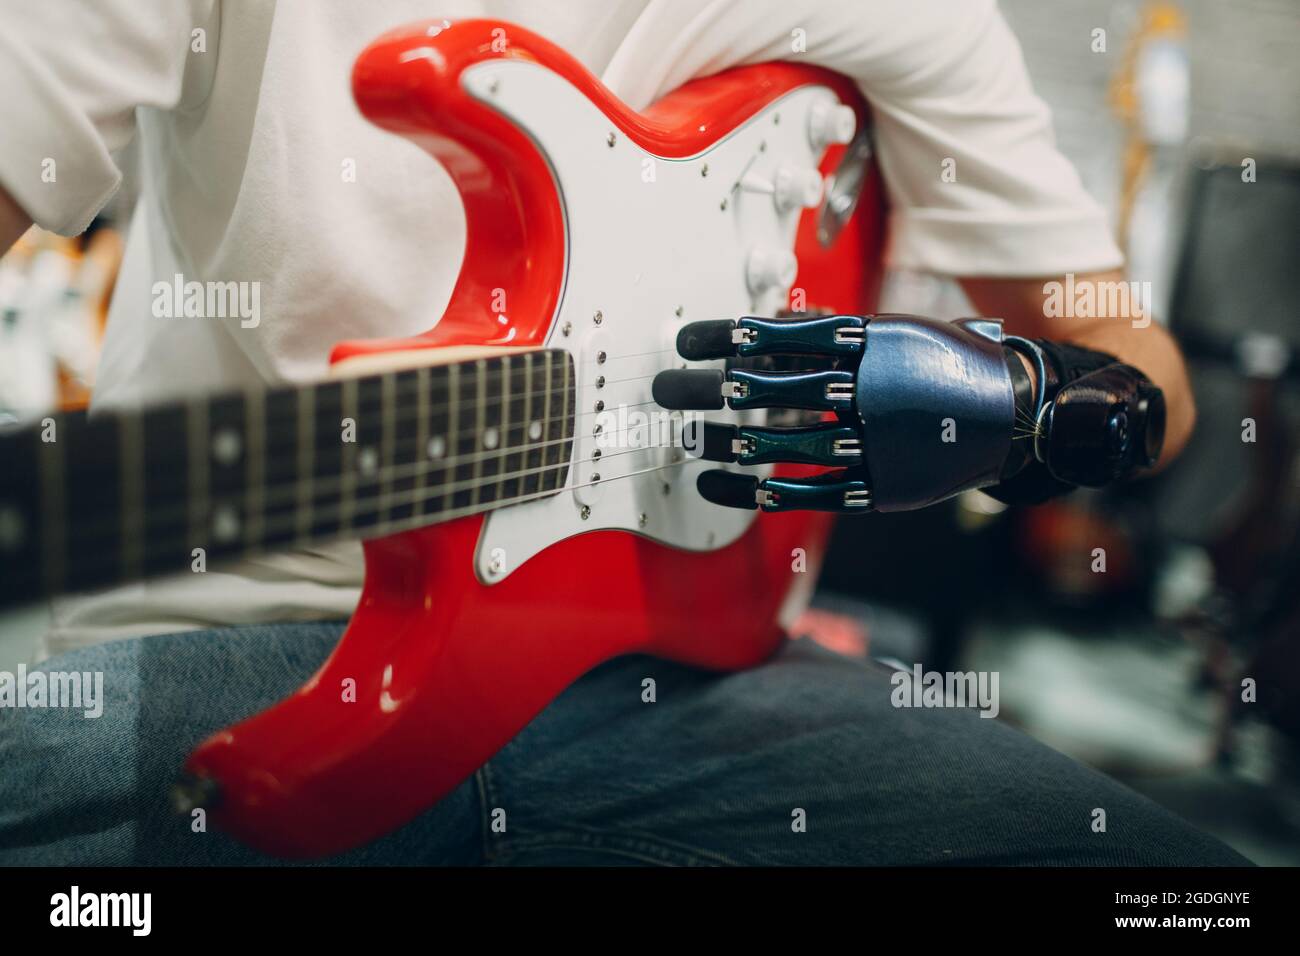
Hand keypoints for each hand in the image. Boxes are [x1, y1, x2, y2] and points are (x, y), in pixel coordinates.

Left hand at [653, 314, 1024, 512]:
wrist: (1012, 413)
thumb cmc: (943, 364)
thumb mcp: (895, 331)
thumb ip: (834, 333)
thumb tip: (766, 331)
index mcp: (871, 342)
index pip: (781, 336)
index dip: (726, 337)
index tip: (686, 340)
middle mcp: (872, 390)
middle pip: (772, 391)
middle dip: (710, 392)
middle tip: (666, 392)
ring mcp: (878, 442)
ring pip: (783, 445)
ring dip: (726, 443)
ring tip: (687, 440)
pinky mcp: (880, 486)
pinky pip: (806, 492)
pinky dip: (757, 491)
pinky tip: (721, 487)